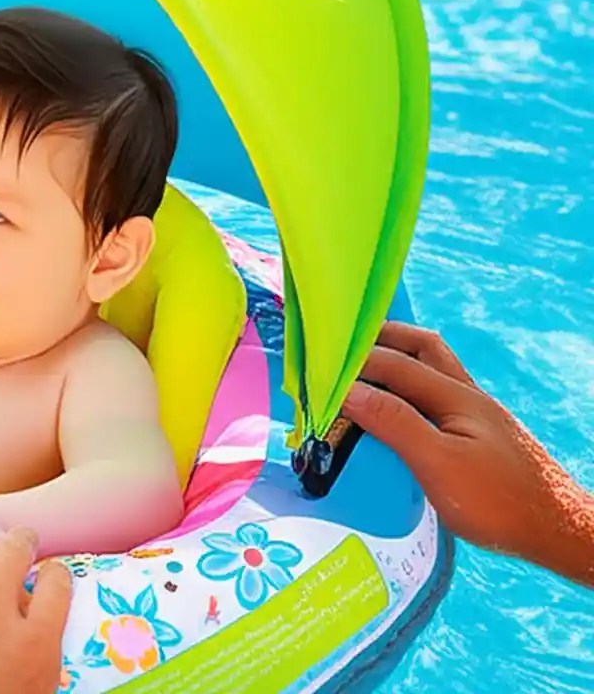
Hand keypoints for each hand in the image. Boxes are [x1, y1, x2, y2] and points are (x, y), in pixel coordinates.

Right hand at [343, 321, 591, 574]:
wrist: (555, 530)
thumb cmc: (497, 502)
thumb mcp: (438, 463)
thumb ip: (394, 423)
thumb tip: (349, 392)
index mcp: (455, 396)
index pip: (394, 364)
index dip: (352, 362)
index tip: (313, 365)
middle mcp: (466, 395)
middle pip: (420, 347)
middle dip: (380, 339)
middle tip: (340, 346)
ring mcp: (475, 414)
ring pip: (432, 368)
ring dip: (398, 358)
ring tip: (362, 369)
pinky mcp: (478, 434)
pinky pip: (436, 394)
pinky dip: (409, 387)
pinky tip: (397, 407)